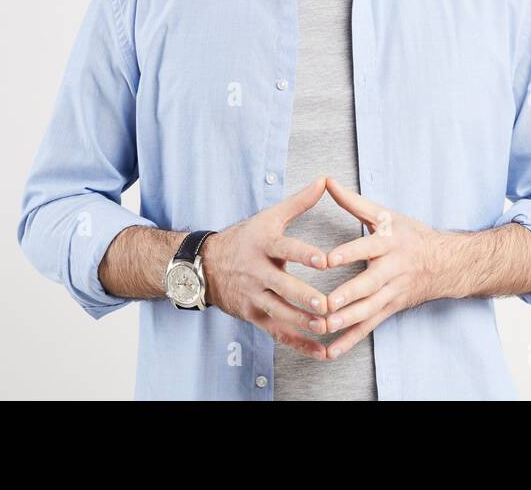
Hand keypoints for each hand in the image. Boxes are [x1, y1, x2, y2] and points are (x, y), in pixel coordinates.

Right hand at [198, 176, 337, 359]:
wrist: (204, 265)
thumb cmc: (246, 238)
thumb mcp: (269, 217)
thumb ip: (299, 201)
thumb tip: (324, 179)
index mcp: (263, 245)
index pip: (285, 249)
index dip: (303, 254)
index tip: (323, 259)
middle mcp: (257, 272)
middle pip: (282, 287)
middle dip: (303, 297)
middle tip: (325, 304)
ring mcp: (254, 297)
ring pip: (279, 313)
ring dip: (302, 323)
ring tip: (324, 327)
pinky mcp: (254, 316)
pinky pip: (277, 333)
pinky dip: (299, 345)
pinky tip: (321, 351)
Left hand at [319, 177, 441, 359]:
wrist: (447, 264)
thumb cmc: (410, 236)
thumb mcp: (386, 215)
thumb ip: (353, 202)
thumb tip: (326, 180)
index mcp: (390, 243)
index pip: (368, 247)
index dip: (349, 253)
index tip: (327, 258)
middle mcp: (392, 270)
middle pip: (370, 284)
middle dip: (348, 295)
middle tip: (326, 304)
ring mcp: (392, 293)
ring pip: (369, 309)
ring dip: (347, 321)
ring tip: (324, 327)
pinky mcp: (390, 309)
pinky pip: (368, 327)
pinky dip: (350, 340)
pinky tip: (329, 350)